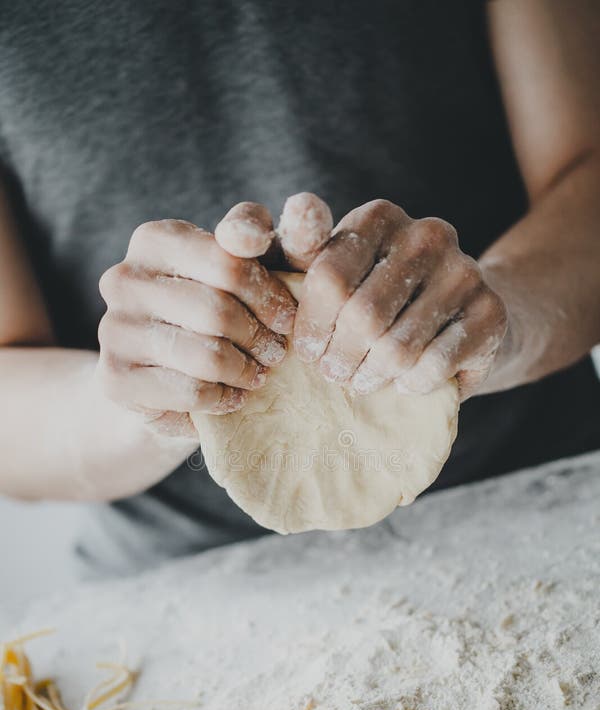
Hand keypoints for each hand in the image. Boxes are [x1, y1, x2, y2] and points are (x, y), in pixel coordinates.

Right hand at [97, 218, 297, 435]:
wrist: (165, 378)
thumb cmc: (221, 311)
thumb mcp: (250, 270)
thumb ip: (277, 238)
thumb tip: (304, 209)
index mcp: (155, 238)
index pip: (229, 261)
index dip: (270, 296)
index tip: (288, 319)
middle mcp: (123, 278)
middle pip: (217, 311)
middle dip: (259, 338)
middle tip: (275, 354)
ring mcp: (113, 330)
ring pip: (206, 355)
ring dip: (245, 371)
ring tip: (256, 375)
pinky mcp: (114, 380)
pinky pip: (190, 392)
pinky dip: (223, 398)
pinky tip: (231, 396)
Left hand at [293, 199, 508, 398]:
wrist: (464, 315)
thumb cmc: (384, 298)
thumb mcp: (342, 273)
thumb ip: (303, 261)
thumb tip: (260, 252)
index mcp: (379, 217)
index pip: (329, 277)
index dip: (312, 327)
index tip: (310, 353)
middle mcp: (427, 235)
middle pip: (362, 317)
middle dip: (340, 359)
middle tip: (336, 375)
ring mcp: (464, 272)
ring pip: (396, 348)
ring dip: (372, 377)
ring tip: (364, 381)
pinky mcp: (491, 313)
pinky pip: (432, 366)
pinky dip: (411, 385)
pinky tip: (405, 382)